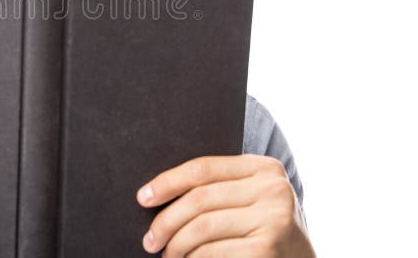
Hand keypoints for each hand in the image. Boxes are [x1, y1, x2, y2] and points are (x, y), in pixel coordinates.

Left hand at [136, 154, 314, 256]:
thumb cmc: (265, 230)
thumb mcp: (251, 199)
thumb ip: (220, 188)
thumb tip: (158, 192)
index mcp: (264, 168)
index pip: (203, 168)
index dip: (168, 182)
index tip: (143, 197)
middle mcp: (273, 189)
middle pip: (199, 199)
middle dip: (166, 221)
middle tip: (150, 240)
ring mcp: (273, 219)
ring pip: (202, 228)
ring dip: (176, 245)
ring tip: (167, 254)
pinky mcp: (267, 249)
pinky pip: (213, 252)